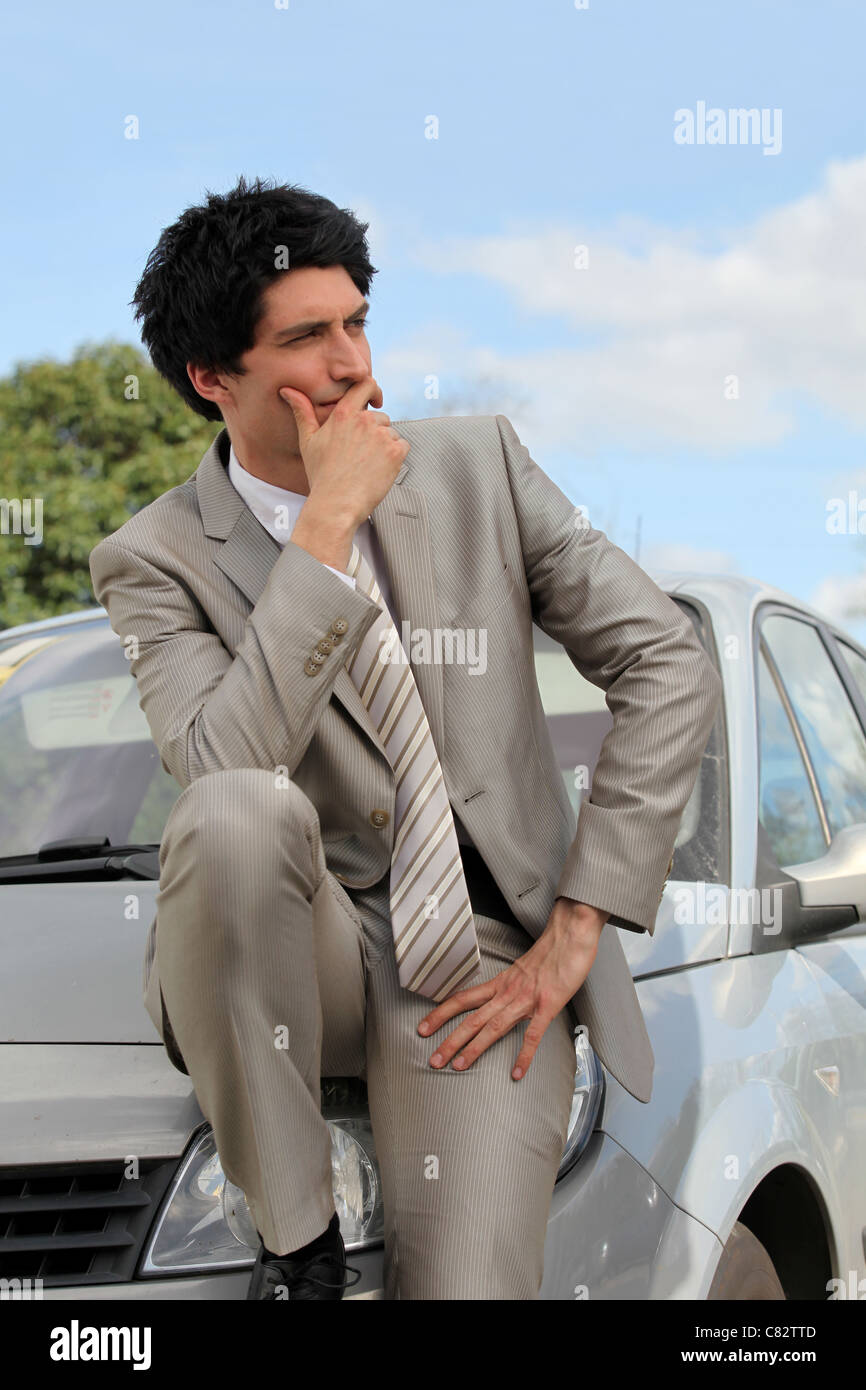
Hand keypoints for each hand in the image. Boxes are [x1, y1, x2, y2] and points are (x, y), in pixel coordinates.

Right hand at [280, 376, 409, 527]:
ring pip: (391, 433)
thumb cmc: (321, 475)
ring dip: (384, 445)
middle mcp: (365, 421)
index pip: (366, 384)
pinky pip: (403, 446)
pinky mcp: (395, 452)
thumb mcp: (308, 441)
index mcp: (344, 414)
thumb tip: (288, 390)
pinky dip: (395, 456)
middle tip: (360, 453)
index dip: (373, 390)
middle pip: (380, 416)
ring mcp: (382, 436)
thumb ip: (302, 411)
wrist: (336, 504)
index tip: (375, 400)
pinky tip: (379, 468)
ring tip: (367, 464)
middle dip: (374, 431)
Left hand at [417, 898, 608, 1080]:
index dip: (441, 1014)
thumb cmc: (551, 949)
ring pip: (493, 1027)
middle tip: (433, 1060)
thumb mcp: (524, 967)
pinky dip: (523, 1055)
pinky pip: (533, 1034)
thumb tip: (502, 997)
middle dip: (450, 1040)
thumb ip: (513, 984)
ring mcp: (526, 1000)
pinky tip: (516, 1072)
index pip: (463, 999)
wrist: (571, 934)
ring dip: (474, 1048)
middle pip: (472, 1018)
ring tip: (458, 1066)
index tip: (423, 1028)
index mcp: (501, 982)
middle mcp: (508, 992)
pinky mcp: (547, 1005)